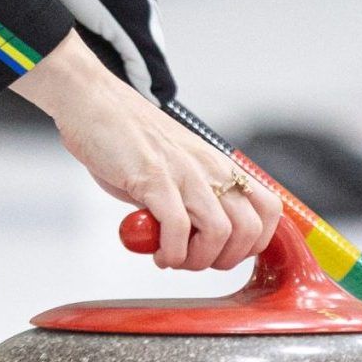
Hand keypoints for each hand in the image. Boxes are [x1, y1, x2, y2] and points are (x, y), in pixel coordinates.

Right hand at [9, 32, 279, 270]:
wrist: (93, 101)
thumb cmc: (127, 136)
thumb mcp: (174, 166)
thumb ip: (189, 200)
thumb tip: (190, 242)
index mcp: (217, 165)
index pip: (268, 210)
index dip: (254, 243)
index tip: (225, 254)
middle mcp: (208, 167)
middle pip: (249, 229)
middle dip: (223, 259)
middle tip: (193, 260)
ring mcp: (183, 172)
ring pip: (220, 233)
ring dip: (197, 260)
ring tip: (172, 257)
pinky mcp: (153, 177)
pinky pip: (177, 228)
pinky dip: (170, 252)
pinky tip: (155, 250)